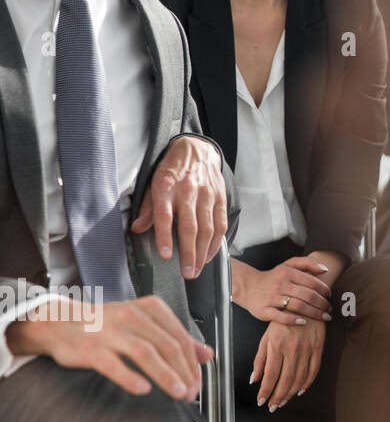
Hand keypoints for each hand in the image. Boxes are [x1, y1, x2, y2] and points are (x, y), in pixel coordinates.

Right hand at [8, 295, 209, 399]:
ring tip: (178, 392)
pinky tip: (143, 389)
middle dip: (184, 372)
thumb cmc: (106, 324)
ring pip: (145, 353)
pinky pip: (113, 363)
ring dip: (165, 375)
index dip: (193, 363)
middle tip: (191, 392)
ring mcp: (111, 331)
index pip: (180, 337)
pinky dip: (130, 377)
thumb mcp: (145, 322)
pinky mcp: (91, 348)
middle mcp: (133, 316)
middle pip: (168, 345)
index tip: (198, 383)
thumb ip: (175, 337)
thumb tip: (207, 354)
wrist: (62, 322)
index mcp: (151, 308)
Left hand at [130, 135, 227, 280]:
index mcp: (166, 187)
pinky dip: (216, 241)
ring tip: (197, 268)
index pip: (165, 215)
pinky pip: (220, 223)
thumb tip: (137, 228)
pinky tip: (209, 254)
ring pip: (207, 228)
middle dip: (188, 253)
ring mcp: (206, 195)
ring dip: (202, 252)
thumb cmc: (172, 169)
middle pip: (190, 227)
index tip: (165, 255)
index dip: (165, 237)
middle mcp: (188, 191)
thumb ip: (146, 207)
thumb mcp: (152, 183)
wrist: (196, 149)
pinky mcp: (220, 198)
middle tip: (186, 272)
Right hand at [233, 255, 333, 324]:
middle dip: (322, 304)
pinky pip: (281, 317)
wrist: (248, 286)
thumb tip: (325, 269)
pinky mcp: (264, 311)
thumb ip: (307, 263)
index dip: (324, 290)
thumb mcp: (289, 265)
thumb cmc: (274, 277)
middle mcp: (281, 285)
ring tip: (324, 317)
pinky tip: (304, 322)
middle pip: (307, 295)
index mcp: (288, 273)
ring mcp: (272, 298)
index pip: (312, 282)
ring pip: (298, 306)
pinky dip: (293, 320)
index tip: (330, 296)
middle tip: (330, 310)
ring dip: (314, 313)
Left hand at [250, 319, 325, 410]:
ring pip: (299, 378)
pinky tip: (300, 390)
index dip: (266, 391)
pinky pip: (313, 370)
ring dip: (290, 393)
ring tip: (284, 401)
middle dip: (278, 397)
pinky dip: (307, 383)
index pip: (270, 375)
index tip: (262, 401)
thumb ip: (260, 359)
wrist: (304, 304)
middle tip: (273, 406)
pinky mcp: (318, 348)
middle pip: (285, 380)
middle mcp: (292, 349)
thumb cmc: (282, 321)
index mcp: (276, 346)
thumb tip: (255, 379)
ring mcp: (307, 349)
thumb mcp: (266, 338)